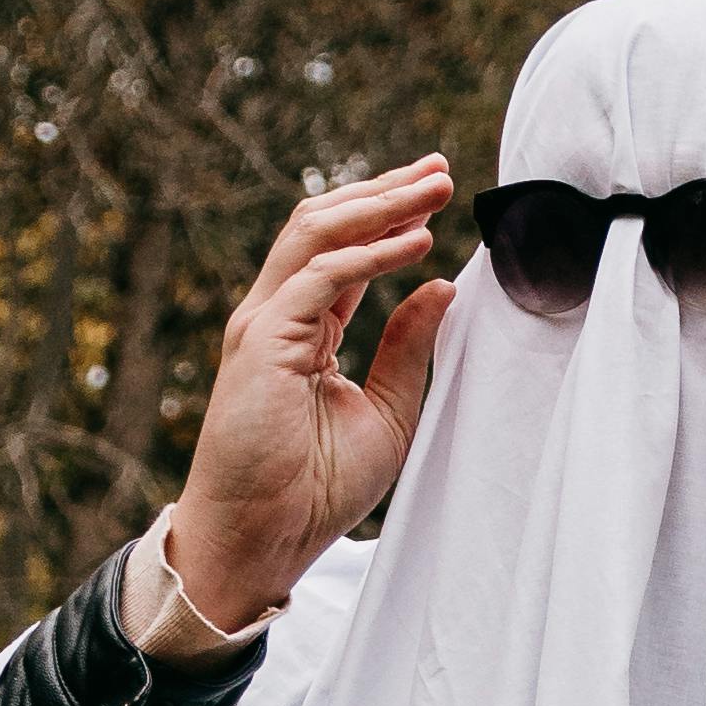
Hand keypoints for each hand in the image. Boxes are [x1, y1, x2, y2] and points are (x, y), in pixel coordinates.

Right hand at [157, 157, 454, 632]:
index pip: (345, 252)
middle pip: (326, 226)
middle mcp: (278, 314)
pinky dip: (369, 255)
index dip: (390, 216)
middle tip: (439, 170)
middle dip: (384, 192)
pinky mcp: (262, 340)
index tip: (436, 192)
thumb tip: (442, 287)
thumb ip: (408, 348)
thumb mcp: (386, 410)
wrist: (263, 536)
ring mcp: (264, 322)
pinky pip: (320, 279)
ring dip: (378, 206)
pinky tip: (414, 243)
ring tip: (433, 188)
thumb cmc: (314, 487)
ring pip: (316, 234)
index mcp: (304, 329)